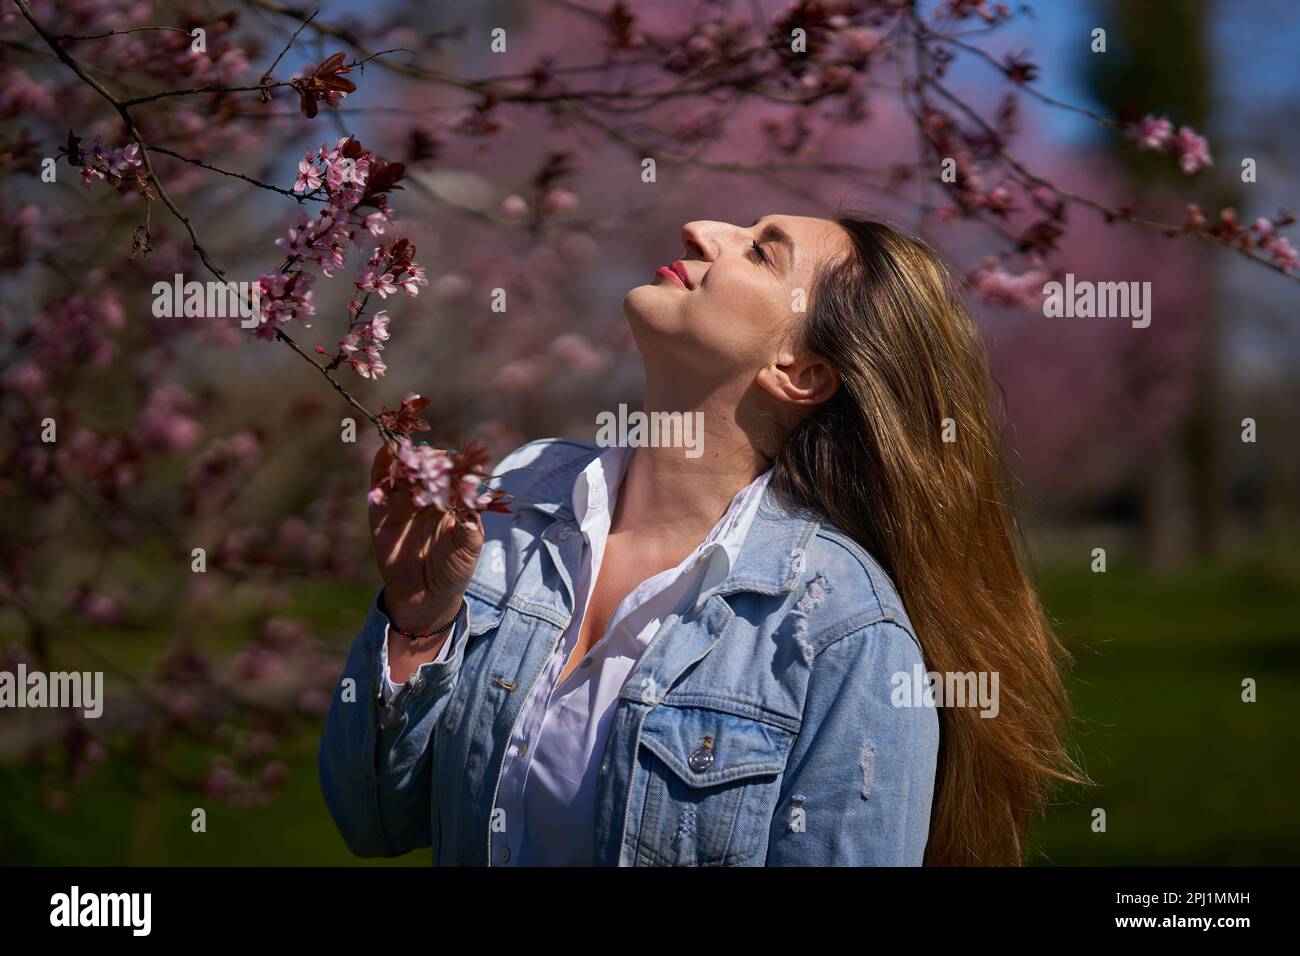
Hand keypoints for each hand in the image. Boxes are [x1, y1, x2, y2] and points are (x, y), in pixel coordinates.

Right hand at [368, 443, 483, 634]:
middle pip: (426, 468)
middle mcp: (426, 497)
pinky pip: (379, 484)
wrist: (427, 596)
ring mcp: (402, 502)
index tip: (459, 459)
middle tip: (433, 455)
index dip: (454, 464)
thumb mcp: (469, 543)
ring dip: (406, 458)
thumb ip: (470, 517)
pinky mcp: (380, 511)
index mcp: (450, 500)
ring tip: (409, 447)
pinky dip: (381, 465)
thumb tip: (475, 489)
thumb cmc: (454, 569)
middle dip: (429, 459)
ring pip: (403, 472)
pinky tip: (387, 450)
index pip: (451, 473)